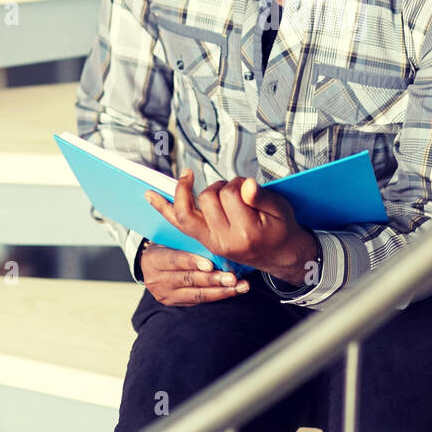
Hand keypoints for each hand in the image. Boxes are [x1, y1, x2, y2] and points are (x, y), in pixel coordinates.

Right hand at [140, 244, 250, 305]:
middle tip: (232, 278)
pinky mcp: (175, 303)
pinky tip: (235, 290)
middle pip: (188, 280)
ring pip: (197, 294)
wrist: (151, 263)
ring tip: (240, 286)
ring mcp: (166, 294)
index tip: (210, 264)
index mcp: (153, 259)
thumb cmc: (166, 244)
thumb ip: (187, 238)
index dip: (192, 262)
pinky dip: (219, 295)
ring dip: (222, 291)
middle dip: (213, 279)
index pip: (174, 260)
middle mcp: (156, 280)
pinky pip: (199, 300)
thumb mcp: (169, 238)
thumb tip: (214, 234)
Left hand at [143, 170, 319, 286]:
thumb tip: (245, 184)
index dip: (239, 183)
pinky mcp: (205, 241)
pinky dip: (164, 208)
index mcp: (246, 232)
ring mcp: (211, 243)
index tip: (249, 186)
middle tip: (234, 189)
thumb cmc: (281, 229)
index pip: (231, 194)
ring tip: (187, 176)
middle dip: (220, 186)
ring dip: (187, 191)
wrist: (280, 255)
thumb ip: (261, 197)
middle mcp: (224, 240)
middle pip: (208, 198)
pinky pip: (179, 223)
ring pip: (186, 212)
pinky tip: (150, 195)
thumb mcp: (281, 209)